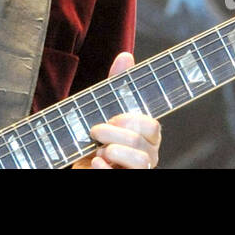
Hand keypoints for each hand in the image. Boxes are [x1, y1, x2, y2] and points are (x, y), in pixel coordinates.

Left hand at [72, 52, 161, 168]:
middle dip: (114, 133)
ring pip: (140, 161)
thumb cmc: (97, 137)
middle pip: (142, 141)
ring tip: (97, 150)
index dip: (130, 119)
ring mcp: (138, 170)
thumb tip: (126, 56)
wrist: (82, 163)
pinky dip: (105, 168)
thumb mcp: (105, 109)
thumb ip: (116, 87)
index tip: (111, 117)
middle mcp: (148, 155)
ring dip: (112, 151)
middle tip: (94, 131)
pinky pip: (122, 176)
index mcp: (147, 136)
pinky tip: (94, 162)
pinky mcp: (125, 178)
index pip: (152, 126)